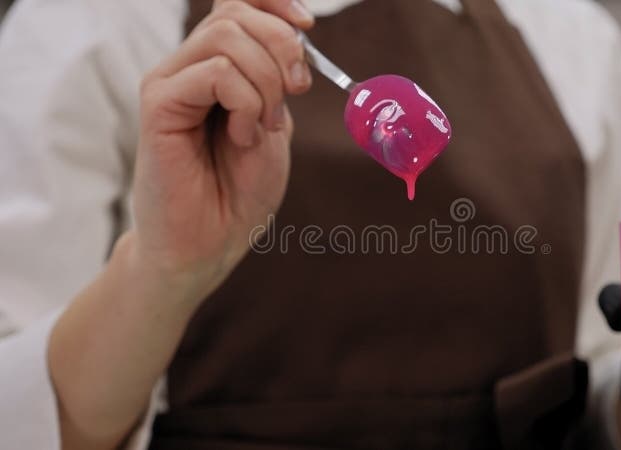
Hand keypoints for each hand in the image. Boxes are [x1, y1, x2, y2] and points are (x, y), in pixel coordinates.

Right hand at [132, 0, 313, 298]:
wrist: (210, 243)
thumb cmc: (239, 191)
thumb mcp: (273, 123)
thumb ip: (275, 78)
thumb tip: (293, 32)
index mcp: (215, 67)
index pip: (237, 3)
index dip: (275, 3)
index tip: (309, 27)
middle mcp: (188, 67)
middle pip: (236, 13)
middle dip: (282, 48)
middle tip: (294, 93)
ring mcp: (170, 83)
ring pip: (227, 36)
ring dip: (266, 82)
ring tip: (261, 127)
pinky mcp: (159, 105)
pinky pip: (218, 74)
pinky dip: (246, 104)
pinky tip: (241, 136)